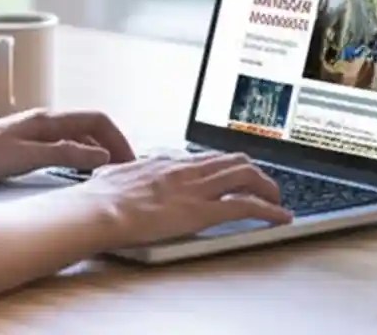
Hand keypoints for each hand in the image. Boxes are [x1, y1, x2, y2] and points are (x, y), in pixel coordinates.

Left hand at [0, 109, 135, 180]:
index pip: (97, 119)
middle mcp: (45, 120)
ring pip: (78, 136)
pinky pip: (64, 146)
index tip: (130, 162)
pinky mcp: (25, 143)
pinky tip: (78, 173)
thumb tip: (102, 156)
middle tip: (125, 170)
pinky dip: (79, 157)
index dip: (118, 138)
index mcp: (49, 119)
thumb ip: (66, 155)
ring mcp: (35, 131)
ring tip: (108, 174)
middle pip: (91, 127)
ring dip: (97, 152)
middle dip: (112, 145)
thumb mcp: (27, 157)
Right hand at [75, 152, 292, 246]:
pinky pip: (246, 206)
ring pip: (247, 176)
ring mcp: (197, 188)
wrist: (96, 210)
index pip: (208, 158)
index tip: (234, 174)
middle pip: (234, 161)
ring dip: (267, 189)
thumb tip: (114, 174)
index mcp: (167, 162)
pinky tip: (280, 218)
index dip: (227, 166)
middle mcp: (187, 169)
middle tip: (263, 187)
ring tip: (276, 201)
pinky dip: (269, 211)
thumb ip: (124, 174)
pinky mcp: (202, 211)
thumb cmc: (97, 199)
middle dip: (254, 173)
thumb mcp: (113, 176)